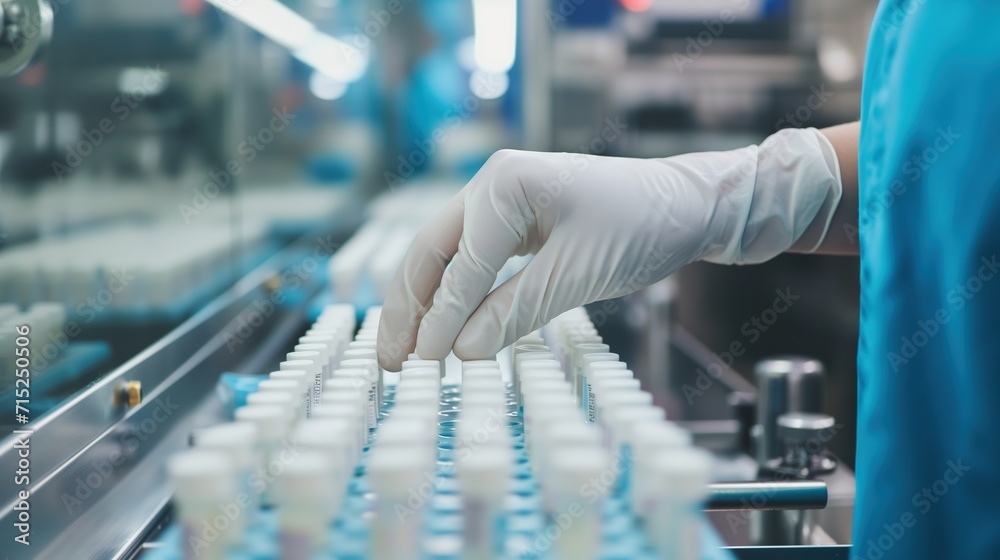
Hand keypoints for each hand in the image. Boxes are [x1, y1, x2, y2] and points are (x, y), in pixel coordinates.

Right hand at [377, 128, 841, 370]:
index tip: (423, 361)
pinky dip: (454, 294)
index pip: (461, 260)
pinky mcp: (514, 221)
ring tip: (401, 350)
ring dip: (423, 302)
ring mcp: (500, 201)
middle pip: (431, 251)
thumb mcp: (577, 275)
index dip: (440, 315)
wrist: (688, 205)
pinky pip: (472, 261)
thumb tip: (460, 350)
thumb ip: (514, 311)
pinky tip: (440, 325)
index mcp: (504, 182)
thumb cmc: (641, 227)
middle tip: (388, 357)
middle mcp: (492, 184)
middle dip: (408, 307)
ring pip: (445, 256)